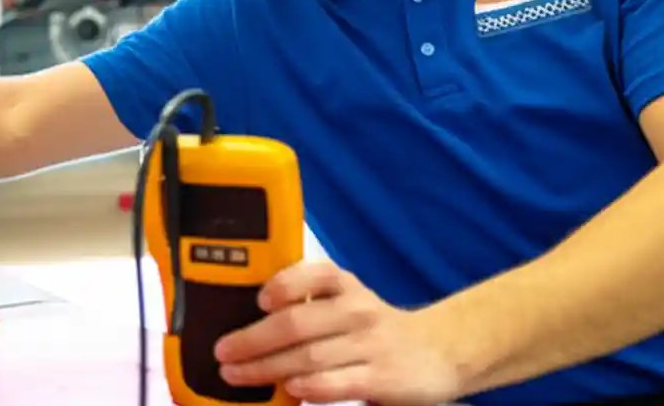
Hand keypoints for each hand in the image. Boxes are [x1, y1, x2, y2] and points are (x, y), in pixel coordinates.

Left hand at [214, 261, 463, 405]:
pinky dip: (309, 386)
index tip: (258, 299)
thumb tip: (246, 321)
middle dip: (254, 340)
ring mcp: (370, 345)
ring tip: (238, 375)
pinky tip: (288, 389)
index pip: (312, 275)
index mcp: (344, 285)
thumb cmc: (375, 326)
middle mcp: (356, 310)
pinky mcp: (381, 378)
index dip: (283, 285)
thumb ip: (306, 306)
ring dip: (268, 368)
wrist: (440, 350)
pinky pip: (337, 382)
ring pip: (310, 356)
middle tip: (223, 352)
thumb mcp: (346, 301)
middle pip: (298, 323)